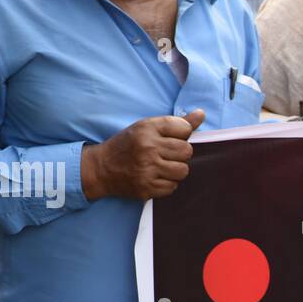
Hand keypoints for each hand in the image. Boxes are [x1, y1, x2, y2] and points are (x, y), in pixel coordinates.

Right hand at [83, 109, 202, 200]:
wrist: (101, 168)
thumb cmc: (127, 145)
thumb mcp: (146, 127)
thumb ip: (176, 123)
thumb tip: (202, 113)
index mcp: (147, 128)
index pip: (185, 129)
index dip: (181, 135)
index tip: (169, 138)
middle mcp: (147, 147)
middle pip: (187, 151)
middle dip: (179, 153)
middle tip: (165, 154)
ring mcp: (147, 169)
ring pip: (183, 170)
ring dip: (175, 169)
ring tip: (161, 166)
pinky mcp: (147, 188)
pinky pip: (173, 186)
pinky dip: (166, 183)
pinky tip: (154, 177)